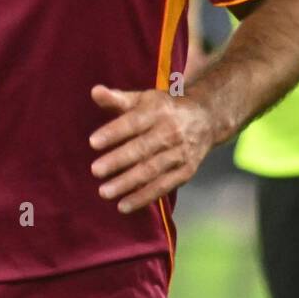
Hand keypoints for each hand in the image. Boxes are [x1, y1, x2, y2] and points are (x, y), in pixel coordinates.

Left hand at [89, 84, 214, 212]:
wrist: (206, 118)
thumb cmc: (163, 109)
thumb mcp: (143, 99)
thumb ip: (117, 99)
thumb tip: (95, 91)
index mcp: (157, 111)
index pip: (133, 122)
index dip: (113, 132)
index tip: (92, 142)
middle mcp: (171, 132)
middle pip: (142, 148)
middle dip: (118, 160)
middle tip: (95, 171)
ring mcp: (180, 153)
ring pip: (152, 170)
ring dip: (128, 183)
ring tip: (104, 192)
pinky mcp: (186, 171)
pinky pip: (163, 186)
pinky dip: (144, 197)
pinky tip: (123, 205)